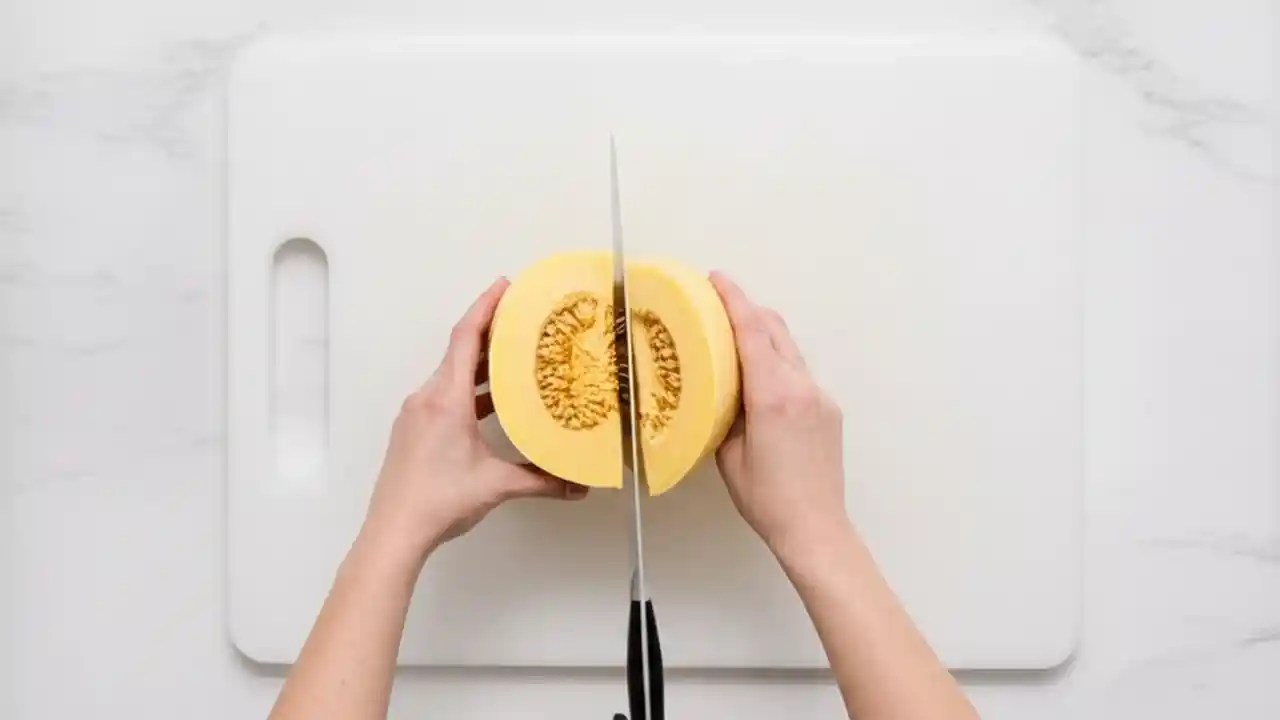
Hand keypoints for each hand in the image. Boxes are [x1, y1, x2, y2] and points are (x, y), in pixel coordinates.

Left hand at [359, 277, 587, 565]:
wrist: (393, 531)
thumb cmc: (438, 501)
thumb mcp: (496, 485)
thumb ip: (541, 480)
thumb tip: (578, 484)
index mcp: (446, 399)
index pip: (466, 337)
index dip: (486, 307)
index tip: (505, 286)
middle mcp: (427, 398)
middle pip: (459, 352)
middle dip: (490, 333)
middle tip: (520, 319)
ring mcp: (416, 414)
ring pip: (451, 376)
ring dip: (480, 365)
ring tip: (512, 359)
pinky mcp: (412, 431)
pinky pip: (442, 396)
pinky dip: (467, 390)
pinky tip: (488, 405)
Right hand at [709, 272, 850, 557]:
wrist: (816, 527)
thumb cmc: (765, 498)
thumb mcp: (728, 454)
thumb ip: (725, 412)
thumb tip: (719, 388)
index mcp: (772, 395)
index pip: (752, 331)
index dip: (733, 300)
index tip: (716, 279)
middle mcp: (801, 387)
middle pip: (775, 329)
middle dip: (748, 309)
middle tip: (718, 302)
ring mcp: (820, 396)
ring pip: (789, 349)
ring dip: (764, 335)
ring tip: (733, 338)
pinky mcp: (829, 409)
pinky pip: (799, 373)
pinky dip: (777, 362)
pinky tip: (758, 379)